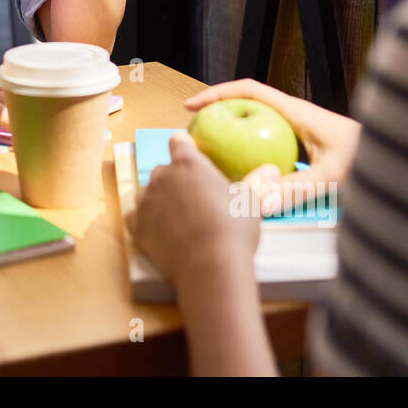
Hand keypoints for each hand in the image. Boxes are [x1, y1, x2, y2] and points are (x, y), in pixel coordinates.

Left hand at [126, 133, 260, 284]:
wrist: (210, 265)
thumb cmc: (234, 228)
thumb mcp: (251, 201)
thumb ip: (257, 181)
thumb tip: (271, 169)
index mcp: (188, 163)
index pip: (179, 142)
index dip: (185, 147)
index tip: (191, 156)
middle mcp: (162, 176)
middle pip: (163, 169)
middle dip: (175, 179)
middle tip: (193, 197)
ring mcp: (146, 200)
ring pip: (148, 192)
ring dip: (159, 199)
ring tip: (178, 218)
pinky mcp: (136, 225)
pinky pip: (136, 216)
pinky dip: (146, 220)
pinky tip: (160, 231)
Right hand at [185, 79, 361, 215]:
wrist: (398, 159)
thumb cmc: (371, 160)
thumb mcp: (333, 177)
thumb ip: (298, 190)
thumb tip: (261, 202)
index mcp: (297, 112)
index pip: (249, 91)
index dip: (216, 94)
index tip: (192, 105)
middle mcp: (296, 117)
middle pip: (247, 106)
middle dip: (219, 114)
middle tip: (196, 133)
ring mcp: (300, 131)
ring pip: (257, 126)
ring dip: (234, 134)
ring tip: (213, 154)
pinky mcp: (306, 147)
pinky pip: (270, 145)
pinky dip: (252, 154)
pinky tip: (247, 176)